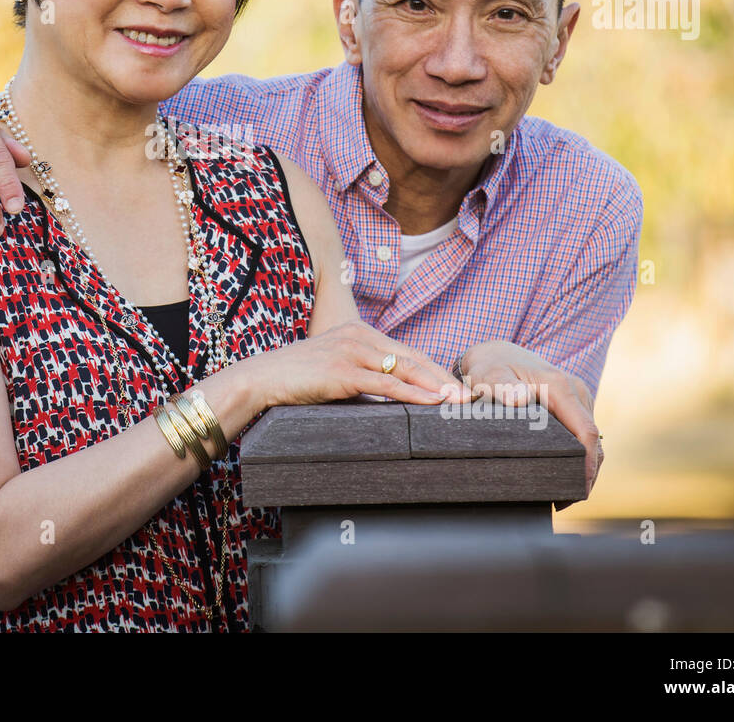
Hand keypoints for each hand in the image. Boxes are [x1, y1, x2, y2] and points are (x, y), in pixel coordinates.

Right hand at [245, 321, 473, 408]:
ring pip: (405, 369)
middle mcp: (359, 335)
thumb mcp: (334, 371)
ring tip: (460, 401)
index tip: (457, 386)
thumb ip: (361, 377)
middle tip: (470, 396)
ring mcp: (352, 350)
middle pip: (413, 358)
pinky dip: (414, 394)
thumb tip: (387, 399)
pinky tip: (433, 402)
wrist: (263, 378)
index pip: (407, 352)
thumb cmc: (296, 379)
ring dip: (437, 387)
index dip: (435, 370)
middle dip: (444, 378)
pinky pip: (387, 383)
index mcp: (359, 332)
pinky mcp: (344, 370)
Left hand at [456, 340, 602, 498]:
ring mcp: (578, 397)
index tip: (577, 490)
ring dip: (583, 467)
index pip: (586, 432)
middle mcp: (576, 391)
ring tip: (562, 495)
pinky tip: (562, 475)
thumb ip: (501, 387)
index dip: (587, 465)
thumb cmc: (490, 368)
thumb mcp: (488, 376)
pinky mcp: (574, 404)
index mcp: (561, 387)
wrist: (496, 354)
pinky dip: (578, 456)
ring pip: (591, 440)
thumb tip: (520, 400)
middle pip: (594, 441)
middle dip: (586, 474)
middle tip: (564, 502)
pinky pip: (583, 434)